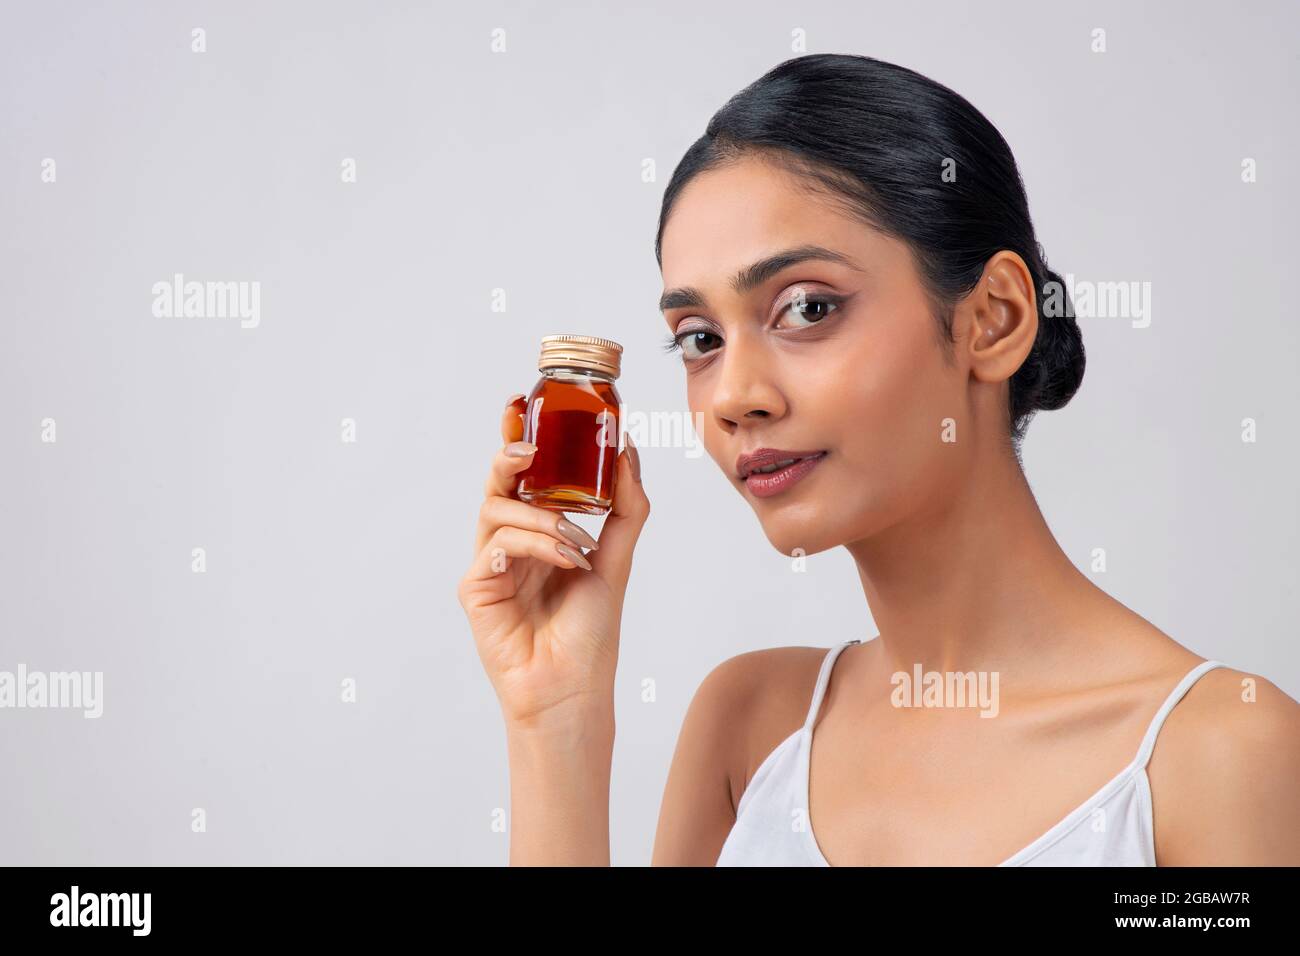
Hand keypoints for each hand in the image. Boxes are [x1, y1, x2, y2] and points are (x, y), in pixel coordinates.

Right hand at [457, 394, 649, 730]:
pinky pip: (497, 545)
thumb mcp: (617, 558)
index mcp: (538, 530)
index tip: (522, 404)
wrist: (575, 687)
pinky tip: (565, 561)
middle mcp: (510, 541)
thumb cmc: (591, 631)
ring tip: (575, 541)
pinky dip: (534, 545)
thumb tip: (628, 450)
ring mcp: (489, 563)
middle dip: (510, 454)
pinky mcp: (475, 587)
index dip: (518, 436)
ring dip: (541, 517)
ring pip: (497, 509)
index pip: (524, 473)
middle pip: (498, 481)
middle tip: (530, 446)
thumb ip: (625, 505)